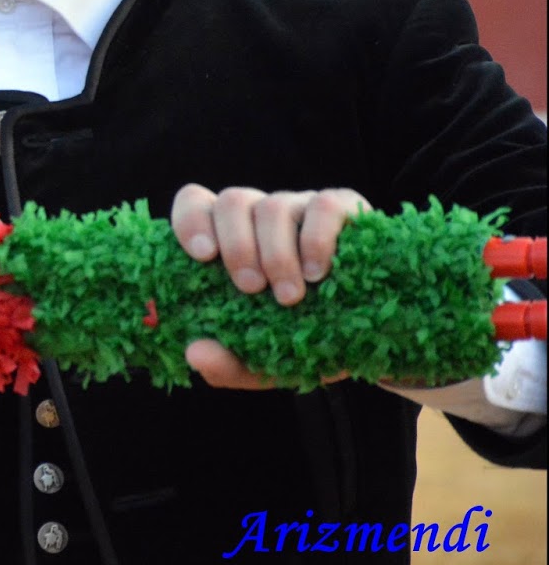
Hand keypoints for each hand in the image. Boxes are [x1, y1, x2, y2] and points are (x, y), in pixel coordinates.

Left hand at [171, 184, 368, 388]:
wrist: (374, 341)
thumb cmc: (304, 341)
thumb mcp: (263, 363)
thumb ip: (225, 364)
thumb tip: (195, 354)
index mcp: (230, 239)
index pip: (195, 202)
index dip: (191, 220)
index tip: (202, 256)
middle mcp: (260, 216)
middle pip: (232, 201)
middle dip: (237, 246)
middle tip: (250, 289)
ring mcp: (301, 207)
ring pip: (274, 206)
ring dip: (276, 254)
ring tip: (289, 297)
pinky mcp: (344, 208)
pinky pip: (323, 206)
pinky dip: (316, 239)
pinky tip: (317, 274)